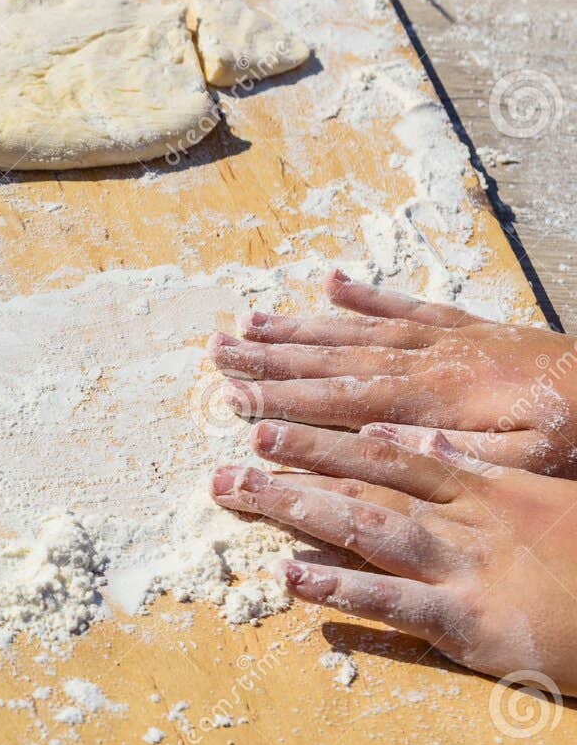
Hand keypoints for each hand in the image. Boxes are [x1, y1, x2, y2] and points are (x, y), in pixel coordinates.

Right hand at [209, 270, 576, 477]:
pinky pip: (405, 306)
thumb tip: (379, 439)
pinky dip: (364, 295)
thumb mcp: (529, 463)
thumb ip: (456, 454)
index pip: (343, 401)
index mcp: (438, 400)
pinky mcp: (468, 327)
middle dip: (270, 360)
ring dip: (298, 328)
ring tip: (246, 322)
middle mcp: (430, 360)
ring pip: (355, 329)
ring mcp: (446, 338)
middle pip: (334, 359)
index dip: (286, 404)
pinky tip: (330, 282)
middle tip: (216, 355)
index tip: (235, 405)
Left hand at [213, 421, 576, 694]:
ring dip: (298, 507)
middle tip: (224, 458)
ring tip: (238, 493)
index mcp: (481, 489)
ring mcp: (463, 568)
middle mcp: (464, 521)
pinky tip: (292, 578)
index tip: (268, 418)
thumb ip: (477, 472)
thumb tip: (424, 443)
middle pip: (363, 482)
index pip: (387, 454)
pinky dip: (341, 587)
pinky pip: (393, 602)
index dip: (323, 436)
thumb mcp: (540, 499)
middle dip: (290, 465)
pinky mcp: (469, 623)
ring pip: (367, 526)